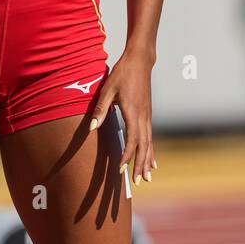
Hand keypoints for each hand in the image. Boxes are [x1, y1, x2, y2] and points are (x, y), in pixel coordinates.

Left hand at [90, 49, 155, 185]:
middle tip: (138, 182)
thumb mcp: (108, 89)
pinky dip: (151, 151)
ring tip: (147, 178)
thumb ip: (101, 109)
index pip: (132, 140)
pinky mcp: (148, 114)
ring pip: (149, 143)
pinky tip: (153, 162)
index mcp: (133, 112)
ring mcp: (148, 116)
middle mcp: (143, 117)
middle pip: (143, 146)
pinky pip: (150, 137)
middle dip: (140, 165)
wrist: (139, 61)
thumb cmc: (122, 74)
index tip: (120, 169)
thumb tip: (91, 127)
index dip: (127, 156)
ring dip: (147, 161)